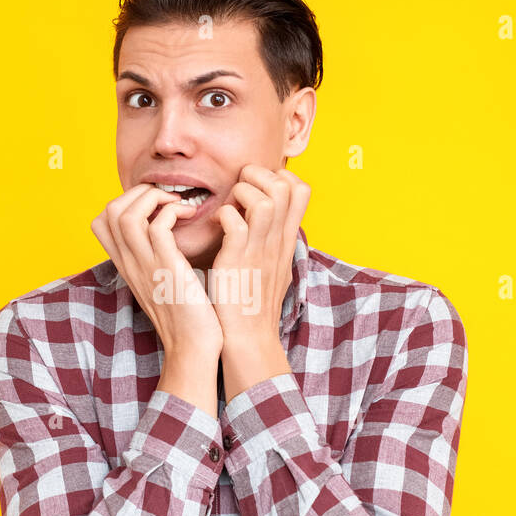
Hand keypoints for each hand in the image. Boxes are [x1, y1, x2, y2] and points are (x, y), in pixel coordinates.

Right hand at [91, 184, 221, 412]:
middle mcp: (130, 263)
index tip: (156, 206)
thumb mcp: (162, 281)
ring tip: (178, 206)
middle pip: (108, 211)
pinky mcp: (166, 268)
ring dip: (153, 198)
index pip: (101, 222)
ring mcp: (145, 265)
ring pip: (124, 213)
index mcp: (127, 265)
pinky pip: (158, 224)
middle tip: (168, 201)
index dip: (125, 202)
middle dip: (139, 193)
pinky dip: (173, 211)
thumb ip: (157, 258)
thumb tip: (168, 235)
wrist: (194, 347)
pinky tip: (191, 218)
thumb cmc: (188, 315)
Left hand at [208, 165, 310, 401]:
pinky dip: (222, 215)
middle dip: (259, 175)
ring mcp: (259, 250)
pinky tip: (215, 226)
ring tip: (229, 206)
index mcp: (285, 240)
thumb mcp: (273, 267)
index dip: (279, 176)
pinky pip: (234, 221)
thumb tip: (268, 218)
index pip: (301, 189)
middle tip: (239, 190)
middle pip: (287, 186)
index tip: (257, 186)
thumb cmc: (253, 304)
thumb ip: (273, 240)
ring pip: (266, 198)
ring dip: (242, 192)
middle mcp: (277, 241)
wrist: (247, 340)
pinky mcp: (237, 261)